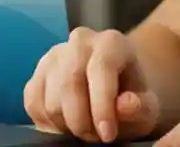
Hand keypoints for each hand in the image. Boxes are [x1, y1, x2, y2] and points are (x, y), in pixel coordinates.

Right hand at [23, 27, 160, 142]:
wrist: (116, 89)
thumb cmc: (132, 97)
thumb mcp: (146, 106)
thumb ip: (140, 106)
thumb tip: (125, 105)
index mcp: (111, 42)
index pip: (101, 68)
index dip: (102, 106)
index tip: (107, 135)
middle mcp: (80, 41)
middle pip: (70, 85)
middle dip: (82, 121)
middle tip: (96, 137)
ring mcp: (54, 56)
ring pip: (50, 100)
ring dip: (67, 125)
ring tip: (86, 129)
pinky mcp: (36, 74)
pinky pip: (33, 104)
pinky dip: (48, 123)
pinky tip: (67, 125)